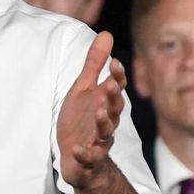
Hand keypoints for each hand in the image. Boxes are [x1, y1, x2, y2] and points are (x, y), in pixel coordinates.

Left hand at [58, 31, 126, 188]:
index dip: (117, 76)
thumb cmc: (81, 120)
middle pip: (114, 109)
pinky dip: (84, 154)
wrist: (78, 158)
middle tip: (111, 85)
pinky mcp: (88, 159)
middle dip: (113, 97)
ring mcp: (98, 141)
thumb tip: (107, 33)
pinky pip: (89, 157)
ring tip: (98, 111)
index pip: (115, 88)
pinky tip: (76, 149)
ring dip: (103, 122)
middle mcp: (106, 122)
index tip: (114, 63)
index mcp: (105, 103)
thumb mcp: (84, 90)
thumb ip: (94, 64)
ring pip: (106, 132)